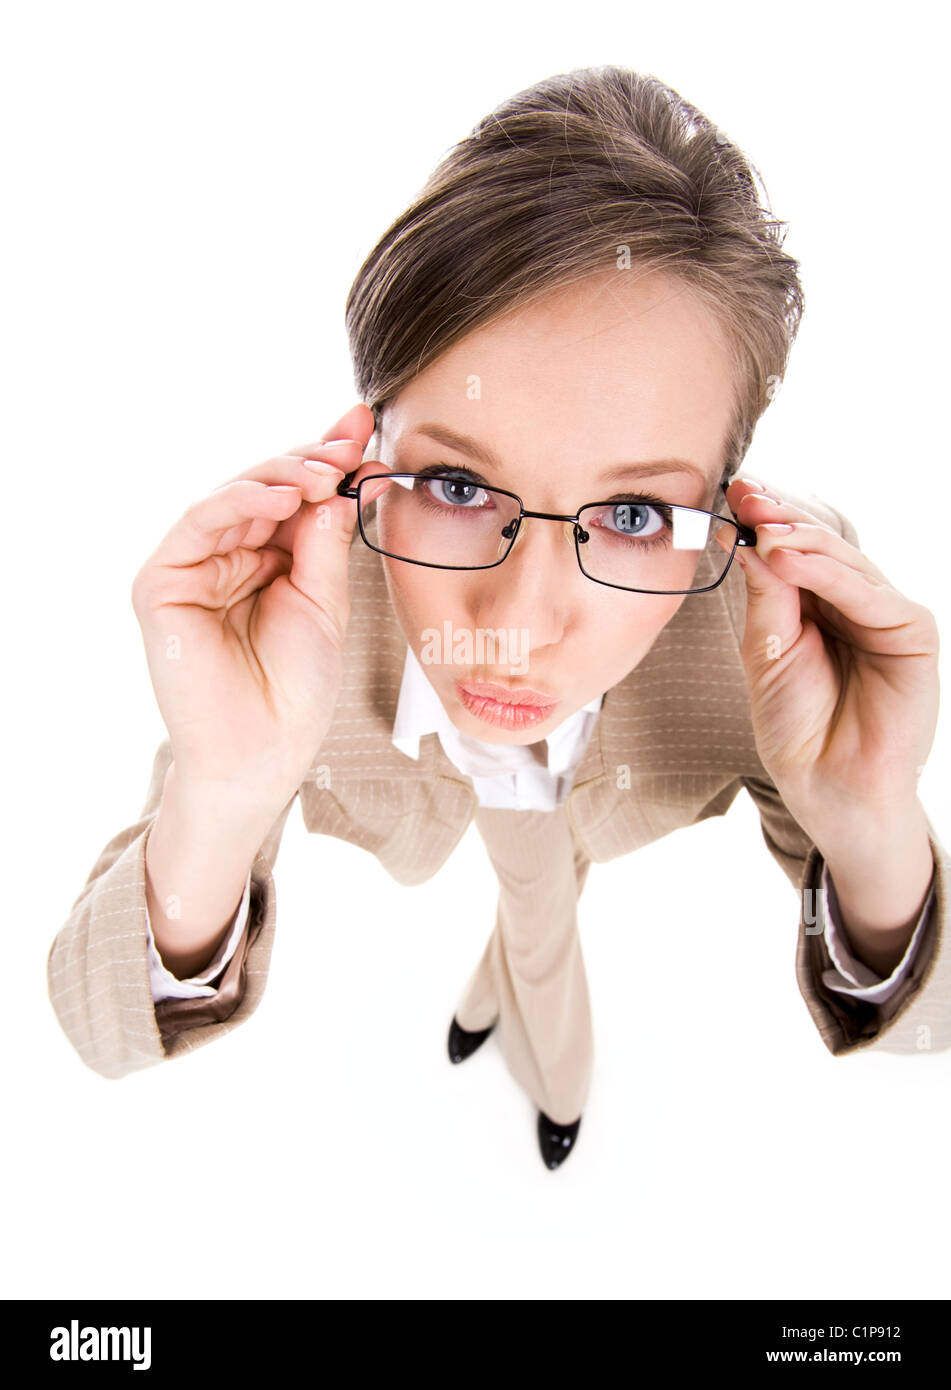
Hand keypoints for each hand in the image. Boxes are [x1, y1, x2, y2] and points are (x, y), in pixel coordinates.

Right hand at [131, 402, 390, 798]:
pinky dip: (238, 500)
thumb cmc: (297, 688)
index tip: (365, 429)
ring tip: (321, 472)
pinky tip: (279, 494)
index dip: (329, 461)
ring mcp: (193, 567)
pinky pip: (198, 523)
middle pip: (267, 489)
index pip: (298, 498)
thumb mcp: (326, 602)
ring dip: (279, 475)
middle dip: (310, 460)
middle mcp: (229, 556)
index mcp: (269, 561)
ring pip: (233, 496)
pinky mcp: (162, 583)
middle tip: (349, 445)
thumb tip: (340, 479)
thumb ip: (326, 541)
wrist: (265, 750)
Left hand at [713, 478, 939, 844]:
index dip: (762, 518)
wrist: (828, 786)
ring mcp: (885, 613)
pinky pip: (865, 593)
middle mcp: (853, 601)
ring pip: (840, 560)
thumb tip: (745, 535)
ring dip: (797, 536)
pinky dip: (825, 573)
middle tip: (743, 494)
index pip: (791, 548)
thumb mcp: (766, 652)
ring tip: (758, 523)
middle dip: (778, 516)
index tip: (729, 491)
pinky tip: (786, 558)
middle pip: (817, 544)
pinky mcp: (911, 631)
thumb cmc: (798, 726)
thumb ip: (764, 595)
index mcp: (817, 604)